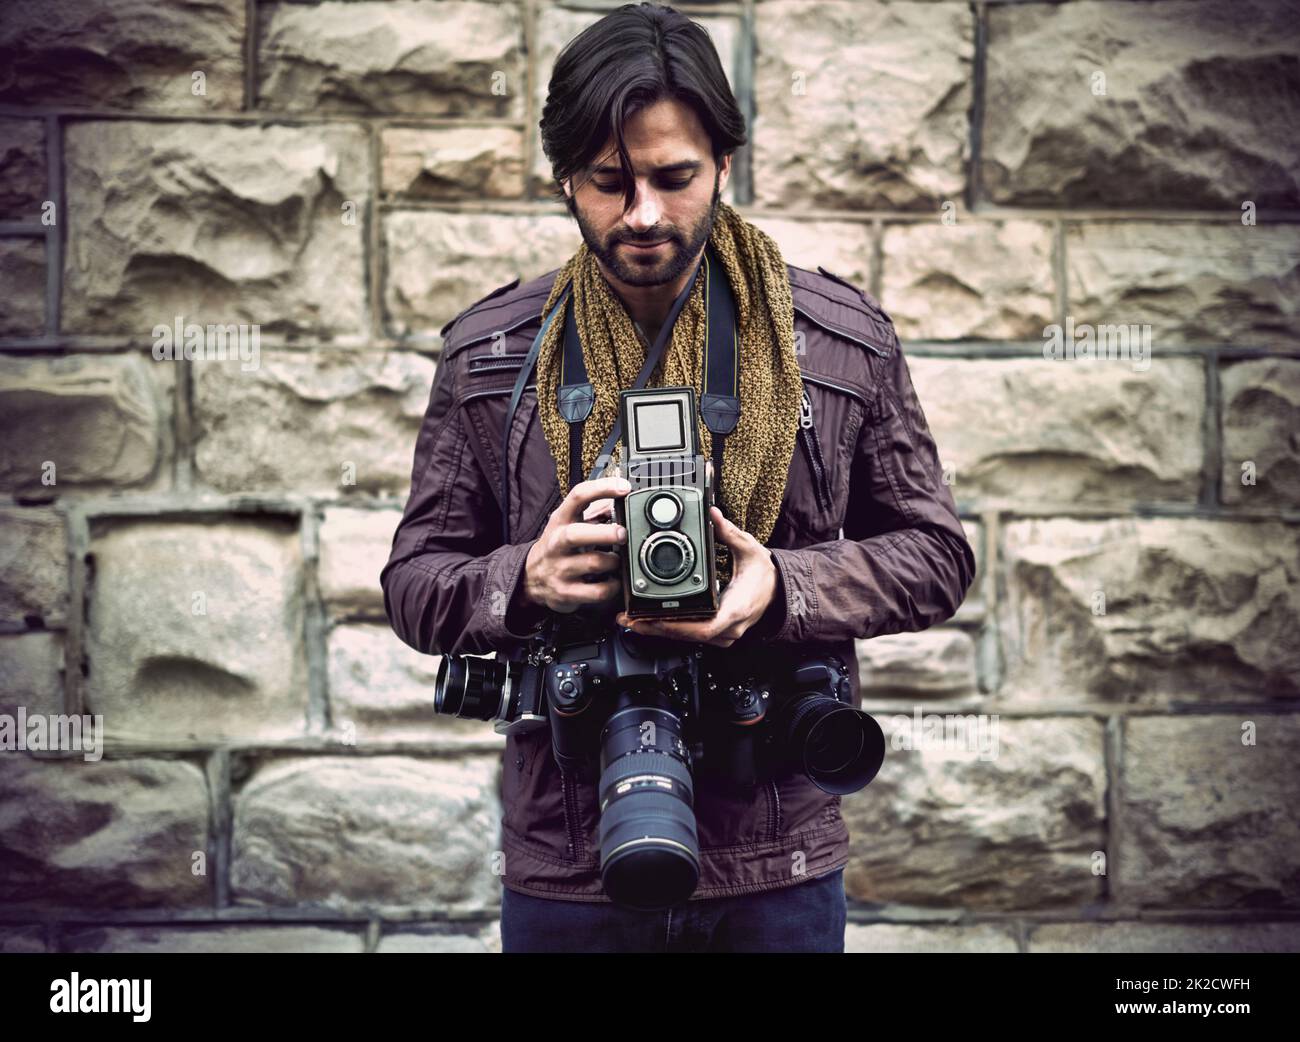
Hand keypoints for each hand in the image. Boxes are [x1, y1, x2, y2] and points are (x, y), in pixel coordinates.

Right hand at [522, 475, 630, 613]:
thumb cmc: (557, 546)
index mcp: (561, 520)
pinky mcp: (566, 592)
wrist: (530, 578)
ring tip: (617, 560)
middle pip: (577, 534)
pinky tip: (614, 581)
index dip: (602, 488)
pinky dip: (612, 587)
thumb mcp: (569, 523)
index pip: (578, 496)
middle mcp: (557, 543)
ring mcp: (560, 569)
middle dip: (604, 533)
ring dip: (613, 561)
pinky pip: (597, 592)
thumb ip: (595, 511)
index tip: (624, 487)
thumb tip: (620, 499)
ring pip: (593, 564)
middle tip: (622, 534)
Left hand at [615, 506, 776, 647]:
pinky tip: (651, 623)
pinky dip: (671, 630)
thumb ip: (728, 532)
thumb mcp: (749, 549)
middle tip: (629, 619)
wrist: (781, 590)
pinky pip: (692, 636)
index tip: (654, 618)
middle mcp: (729, 627)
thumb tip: (713, 515)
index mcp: (736, 609)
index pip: (704, 626)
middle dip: (656, 628)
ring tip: (632, 621)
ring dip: (659, 631)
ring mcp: (724, 634)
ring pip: (688, 639)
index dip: (676, 626)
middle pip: (688, 636)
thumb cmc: (766, 574)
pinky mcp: (718, 633)